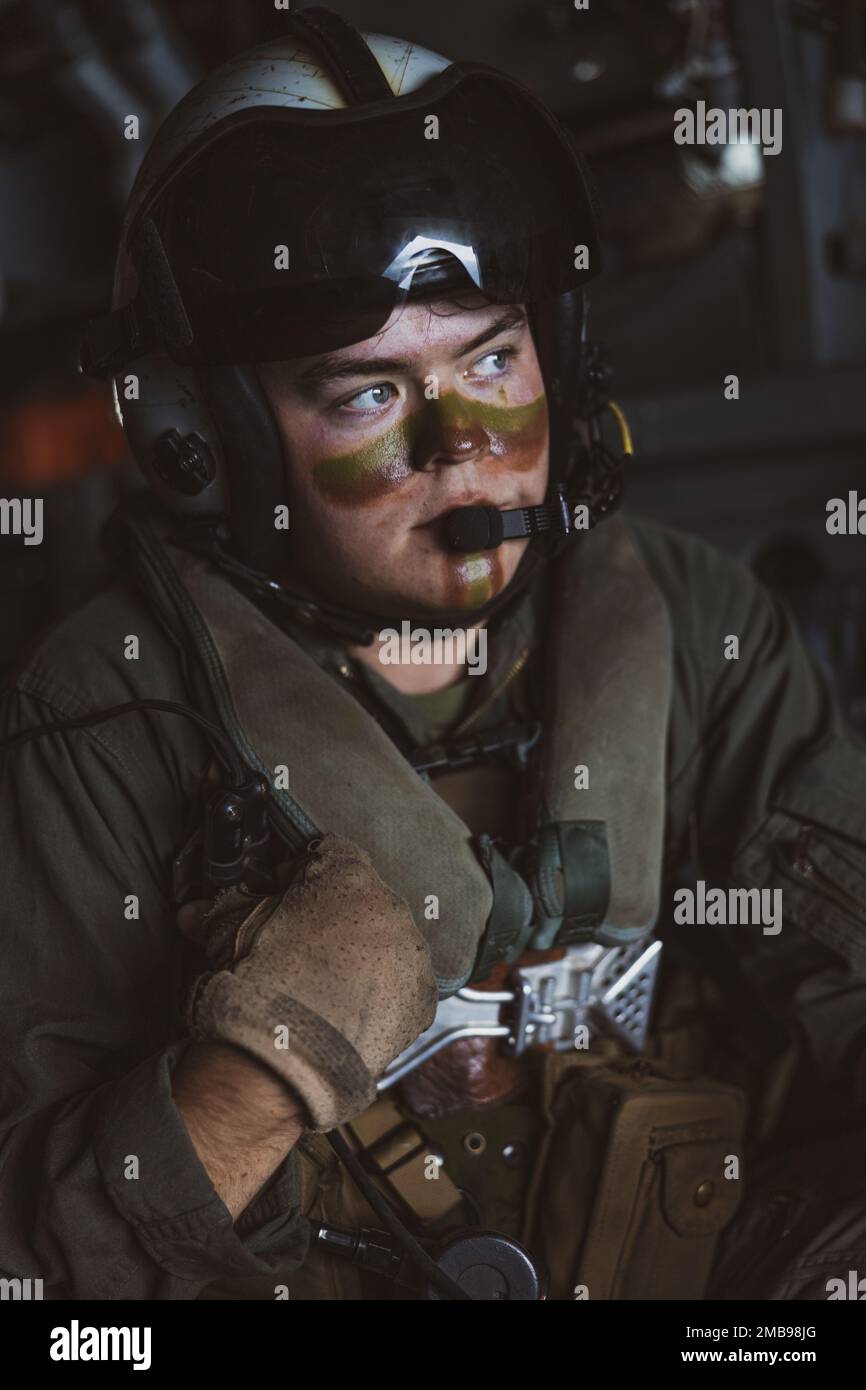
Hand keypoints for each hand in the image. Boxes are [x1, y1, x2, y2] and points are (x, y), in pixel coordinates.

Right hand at [178, 832, 437, 1130]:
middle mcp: (389, 905)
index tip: (288, 893)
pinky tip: (352, 1011)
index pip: (332, 854)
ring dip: (366, 956)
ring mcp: (411, 952)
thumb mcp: (230, 930)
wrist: (283, 1051)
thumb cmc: (257, 981)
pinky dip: (384, 996)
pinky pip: (405, 987)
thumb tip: (193, 912)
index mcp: (347, 874)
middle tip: (308, 946)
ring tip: (330, 986)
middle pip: (365, 899)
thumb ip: (225, 908)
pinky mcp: (422, 997)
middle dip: (339, 916)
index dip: (305, 873)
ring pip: (389, 942)